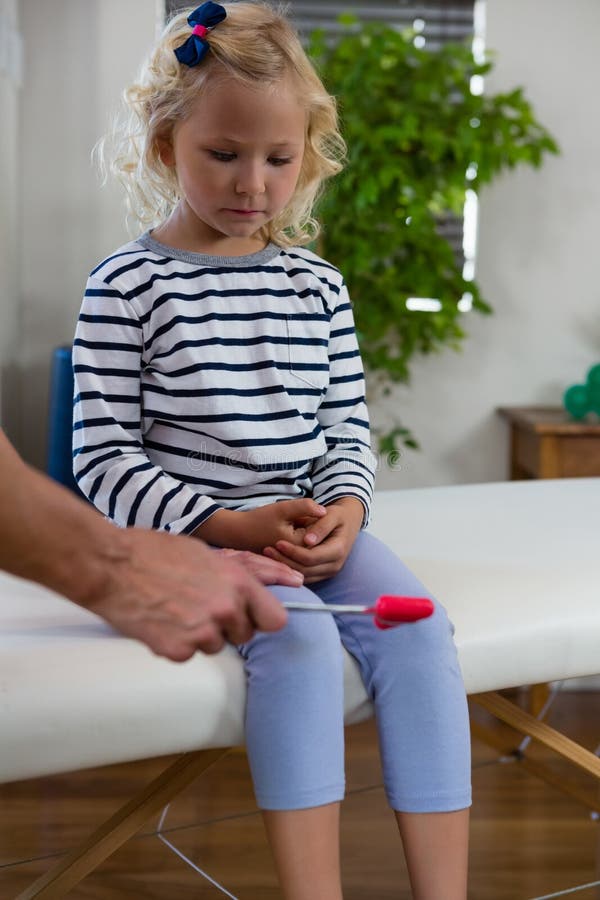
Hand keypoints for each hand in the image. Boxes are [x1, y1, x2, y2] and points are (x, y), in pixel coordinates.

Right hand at [88, 529, 287, 660]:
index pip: (276, 619)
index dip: (261, 619)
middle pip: (244, 635)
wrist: (111, 565)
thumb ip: (230, 578)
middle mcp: (226, 609)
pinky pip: (187, 654)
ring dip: (199, 635)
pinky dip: (174, 643)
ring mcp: (203, 631)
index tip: (250, 617)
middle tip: (200, 609)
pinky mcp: (178, 650)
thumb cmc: (153, 551)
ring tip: (174, 611)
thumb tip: (245, 594)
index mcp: (237, 582)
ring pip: (215, 645)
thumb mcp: (204, 554)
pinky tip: (159, 622)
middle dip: (227, 627)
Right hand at [193, 499, 327, 552]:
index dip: (312, 519)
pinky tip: (288, 535)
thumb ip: (305, 507)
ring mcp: (294, 564)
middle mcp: (298, 559)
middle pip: (317, 541)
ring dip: (306, 536)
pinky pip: (303, 553)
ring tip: (289, 529)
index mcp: (298, 546)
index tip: (297, 516)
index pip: (320, 533)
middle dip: (309, 528)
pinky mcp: (289, 565)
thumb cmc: (260, 519)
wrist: (239, 533)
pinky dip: (300, 543)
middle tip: (293, 522)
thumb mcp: (282, 508)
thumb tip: (324, 511)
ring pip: (311, 547)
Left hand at [263, 497, 364, 583]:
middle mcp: (335, 565)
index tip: (278, 543)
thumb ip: (321, 526)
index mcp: (338, 550)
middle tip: (267, 550)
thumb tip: (308, 541)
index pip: (311, 557)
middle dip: (285, 561)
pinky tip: (277, 560)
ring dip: (285, 567)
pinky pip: (304, 577)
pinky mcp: (322, 573)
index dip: (293, 552)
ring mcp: (329, 571)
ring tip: (269, 554)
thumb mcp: (332, 514)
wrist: (348, 522)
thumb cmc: (338, 516)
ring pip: (303, 576)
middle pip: (305, 570)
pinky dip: (290, 570)